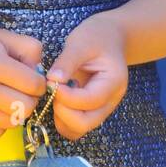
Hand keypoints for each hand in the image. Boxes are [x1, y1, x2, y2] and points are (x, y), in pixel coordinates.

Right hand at [0, 25, 47, 138]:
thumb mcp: (3, 37)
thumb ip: (30, 50)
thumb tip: (41, 76)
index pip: (32, 84)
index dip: (40, 83)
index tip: (32, 79)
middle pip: (25, 107)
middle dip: (31, 99)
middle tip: (23, 91)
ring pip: (12, 123)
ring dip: (17, 112)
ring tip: (10, 98)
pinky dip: (1, 124)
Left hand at [44, 14, 128, 141]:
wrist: (110, 38)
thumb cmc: (97, 37)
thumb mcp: (82, 42)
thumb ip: (67, 61)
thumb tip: (52, 81)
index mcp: (113, 82)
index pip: (90, 101)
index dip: (66, 96)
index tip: (52, 82)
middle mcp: (110, 101)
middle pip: (86, 123)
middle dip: (63, 111)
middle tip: (52, 91)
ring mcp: (101, 108)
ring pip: (79, 129)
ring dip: (61, 118)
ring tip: (55, 95)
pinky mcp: (91, 111)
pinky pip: (75, 126)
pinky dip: (62, 119)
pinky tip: (58, 100)